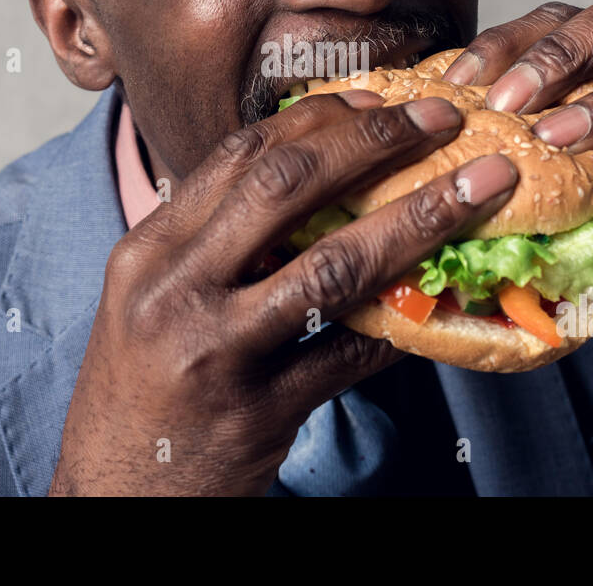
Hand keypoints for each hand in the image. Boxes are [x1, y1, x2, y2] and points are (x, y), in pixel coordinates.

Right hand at [50, 90, 518, 495]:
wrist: (113, 493)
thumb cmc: (142, 390)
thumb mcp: (153, 300)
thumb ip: (215, 243)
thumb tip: (315, 184)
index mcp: (149, 250)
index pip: (239, 154)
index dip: (319, 118)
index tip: (377, 100)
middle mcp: (174, 289)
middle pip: (286, 184)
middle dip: (374, 140)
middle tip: (440, 119)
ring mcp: (216, 351)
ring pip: (334, 265)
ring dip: (418, 218)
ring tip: (479, 188)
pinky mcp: (260, 411)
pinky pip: (352, 354)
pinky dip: (404, 320)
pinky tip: (445, 298)